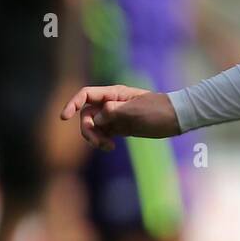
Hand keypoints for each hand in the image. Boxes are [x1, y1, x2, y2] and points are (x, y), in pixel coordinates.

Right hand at [60, 85, 178, 150]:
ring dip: (94, 137)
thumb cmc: (157, 111)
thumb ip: (114, 112)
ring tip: (107, 147)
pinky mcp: (120, 127)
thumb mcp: (136, 111)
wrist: (175, 119)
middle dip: (87, 129)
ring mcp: (115, 116)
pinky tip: (110, 147)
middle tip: (99, 142)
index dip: (73, 104)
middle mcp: (111, 103)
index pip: (86, 95)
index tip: (64, 117)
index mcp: (113, 94)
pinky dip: (102, 141)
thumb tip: (98, 116)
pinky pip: (103, 133)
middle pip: (87, 114)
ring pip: (94, 126)